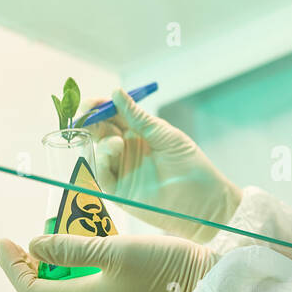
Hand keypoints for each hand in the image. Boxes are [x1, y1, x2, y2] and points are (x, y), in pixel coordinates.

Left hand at [0, 233, 215, 291]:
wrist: (203, 283)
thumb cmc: (164, 264)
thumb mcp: (115, 248)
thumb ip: (72, 247)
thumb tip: (35, 245)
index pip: (31, 290)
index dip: (12, 267)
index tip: (3, 241)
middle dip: (24, 272)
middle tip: (17, 246)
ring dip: (47, 272)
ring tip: (46, 243)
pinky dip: (67, 273)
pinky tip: (75, 252)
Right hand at [79, 88, 241, 242]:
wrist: (203, 198)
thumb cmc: (190, 164)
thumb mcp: (164, 134)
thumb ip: (138, 117)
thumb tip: (115, 93)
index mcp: (139, 133)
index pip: (112, 116)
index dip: (100, 108)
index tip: (91, 103)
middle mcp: (127, 150)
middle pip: (100, 132)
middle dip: (91, 123)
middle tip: (88, 116)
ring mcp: (121, 170)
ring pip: (99, 151)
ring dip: (101, 142)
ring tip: (116, 142)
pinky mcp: (119, 191)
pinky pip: (101, 174)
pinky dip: (101, 162)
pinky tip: (113, 153)